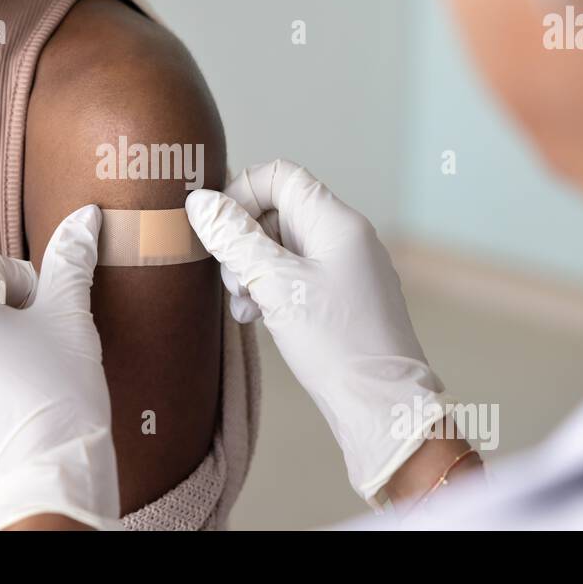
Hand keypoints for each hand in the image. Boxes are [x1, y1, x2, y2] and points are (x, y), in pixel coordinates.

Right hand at [186, 160, 451, 504]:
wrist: (383, 407)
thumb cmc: (335, 343)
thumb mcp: (274, 285)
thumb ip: (234, 239)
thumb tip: (199, 201)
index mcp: (336, 222)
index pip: (280, 176)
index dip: (241, 193)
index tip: (217, 231)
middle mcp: (346, 237)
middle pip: (277, 211)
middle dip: (243, 241)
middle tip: (233, 280)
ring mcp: (347, 268)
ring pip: (283, 247)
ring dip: (253, 270)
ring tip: (246, 306)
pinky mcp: (344, 298)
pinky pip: (297, 276)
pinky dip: (272, 290)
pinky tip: (261, 318)